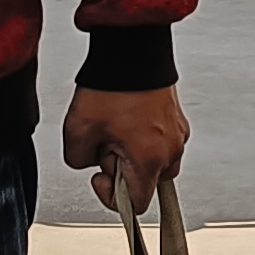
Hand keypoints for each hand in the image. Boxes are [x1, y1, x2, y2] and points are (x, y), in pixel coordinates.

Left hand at [64, 83, 188, 217]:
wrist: (132, 50)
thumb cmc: (111, 87)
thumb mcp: (77, 131)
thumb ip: (77, 161)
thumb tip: (89, 162)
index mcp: (149, 160)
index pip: (138, 205)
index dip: (113, 197)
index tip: (101, 177)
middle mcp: (170, 150)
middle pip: (147, 182)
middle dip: (124, 171)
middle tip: (107, 145)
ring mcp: (177, 132)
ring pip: (155, 161)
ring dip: (134, 154)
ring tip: (117, 128)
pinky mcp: (176, 118)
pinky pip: (160, 141)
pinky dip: (144, 137)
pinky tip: (126, 117)